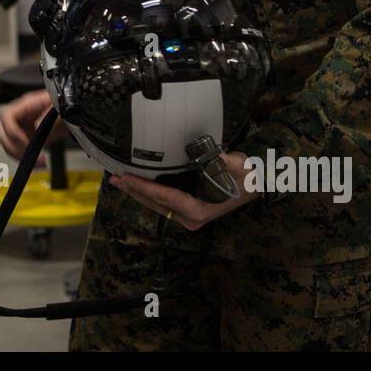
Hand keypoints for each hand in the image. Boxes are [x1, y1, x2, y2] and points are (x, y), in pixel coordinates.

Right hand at [0, 89, 64, 160]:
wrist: (75, 112)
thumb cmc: (70, 105)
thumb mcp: (64, 109)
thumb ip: (51, 116)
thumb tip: (36, 125)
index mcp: (28, 104)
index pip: (7, 116)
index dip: (13, 132)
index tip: (27, 143)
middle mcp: (21, 115)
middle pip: (2, 131)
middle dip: (12, 147)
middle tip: (29, 156)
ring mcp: (22, 126)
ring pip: (7, 143)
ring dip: (18, 155)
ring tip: (38, 163)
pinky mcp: (27, 137)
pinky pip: (16, 149)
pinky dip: (24, 158)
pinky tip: (39, 163)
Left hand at [109, 151, 256, 230]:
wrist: (256, 187)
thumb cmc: (248, 178)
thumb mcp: (240, 168)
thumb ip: (226, 162)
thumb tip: (214, 152)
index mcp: (199, 210)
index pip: (166, 197)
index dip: (146, 187)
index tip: (128, 179)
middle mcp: (191, 217)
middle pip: (156, 203)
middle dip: (134, 190)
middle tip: (115, 179)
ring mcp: (188, 217)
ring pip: (156, 205)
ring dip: (137, 193)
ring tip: (119, 181)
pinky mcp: (186, 211)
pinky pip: (162, 203)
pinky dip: (148, 193)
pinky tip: (135, 185)